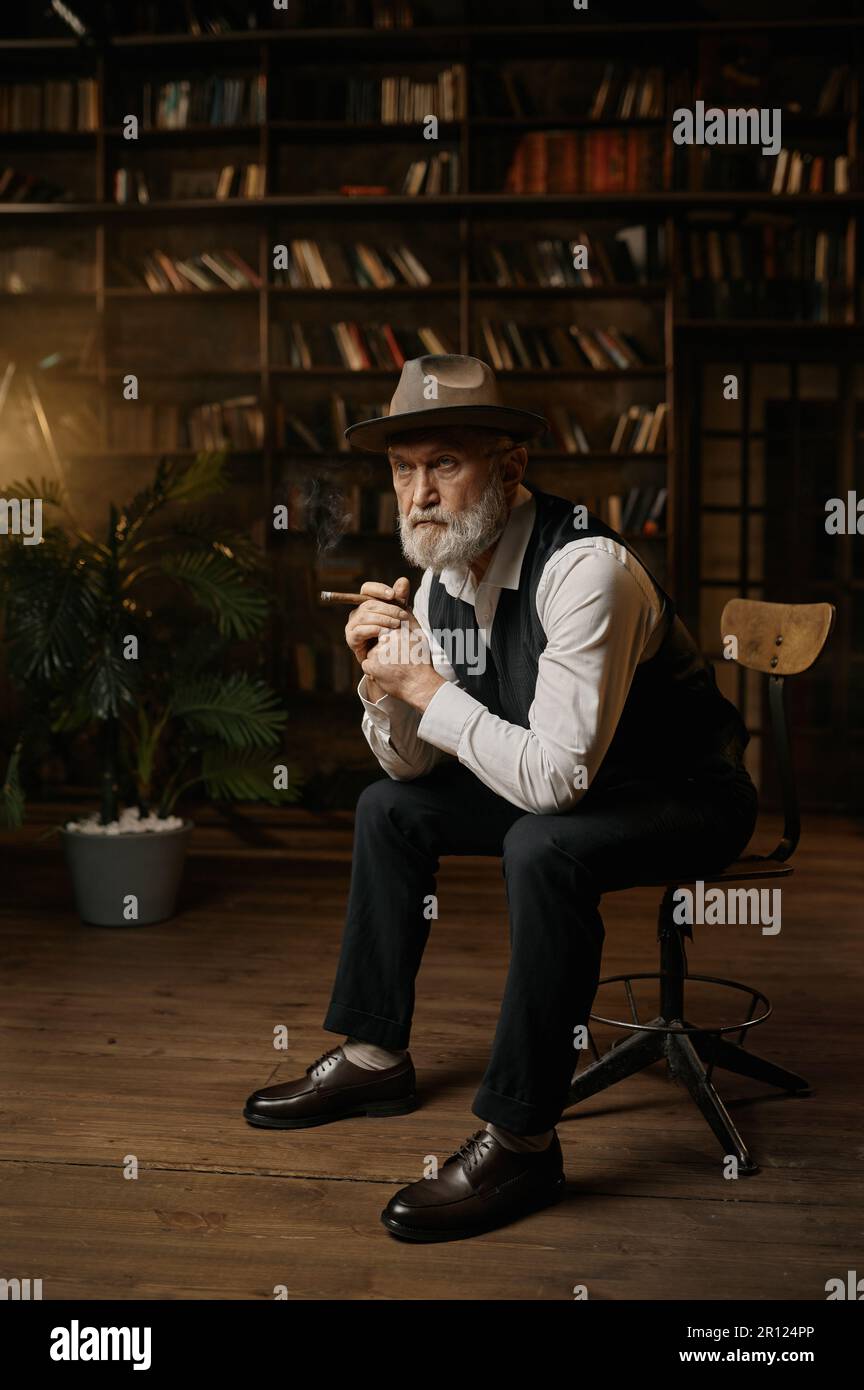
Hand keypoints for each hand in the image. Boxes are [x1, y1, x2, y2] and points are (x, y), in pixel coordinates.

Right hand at [346, 576, 424, 701]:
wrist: (396, 665)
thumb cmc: (399, 638)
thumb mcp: (403, 617)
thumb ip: (401, 600)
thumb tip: (403, 580)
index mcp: (369, 604)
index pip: (367, 588)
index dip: (378, 588)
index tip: (393, 595)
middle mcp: (359, 612)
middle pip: (368, 602)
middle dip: (387, 608)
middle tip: (403, 616)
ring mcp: (353, 625)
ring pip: (364, 615)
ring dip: (383, 619)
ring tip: (397, 625)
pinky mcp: (351, 639)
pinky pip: (359, 630)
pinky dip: (373, 629)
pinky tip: (384, 633)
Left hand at [360, 614, 445, 711]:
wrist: (420, 684)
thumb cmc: (421, 661)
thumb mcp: (419, 636)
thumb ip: (409, 619)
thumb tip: (404, 605)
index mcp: (396, 630)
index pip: (384, 630)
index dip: (390, 642)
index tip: (399, 650)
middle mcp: (386, 638)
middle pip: (376, 641)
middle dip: (384, 650)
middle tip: (398, 659)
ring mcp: (377, 651)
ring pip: (370, 653)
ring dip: (379, 660)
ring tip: (394, 667)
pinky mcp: (370, 664)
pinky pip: (367, 665)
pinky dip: (374, 670)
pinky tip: (387, 674)